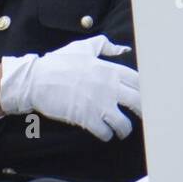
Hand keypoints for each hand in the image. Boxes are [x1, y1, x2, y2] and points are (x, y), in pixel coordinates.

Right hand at [0, 35, 141, 140]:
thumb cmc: (60, 62)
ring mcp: (98, 104)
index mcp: (110, 70)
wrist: (37, 80)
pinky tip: (105, 134)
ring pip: (123, 123)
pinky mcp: (86, 119)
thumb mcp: (83, 47)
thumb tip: (123, 49)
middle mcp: (109, 87)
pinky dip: (107, 135)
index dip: (144, 90)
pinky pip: (105, 132)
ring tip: (122, 131)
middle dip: (142, 112)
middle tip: (141, 117)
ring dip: (124, 129)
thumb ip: (105, 46)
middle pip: (138, 102)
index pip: (138, 81)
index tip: (145, 96)